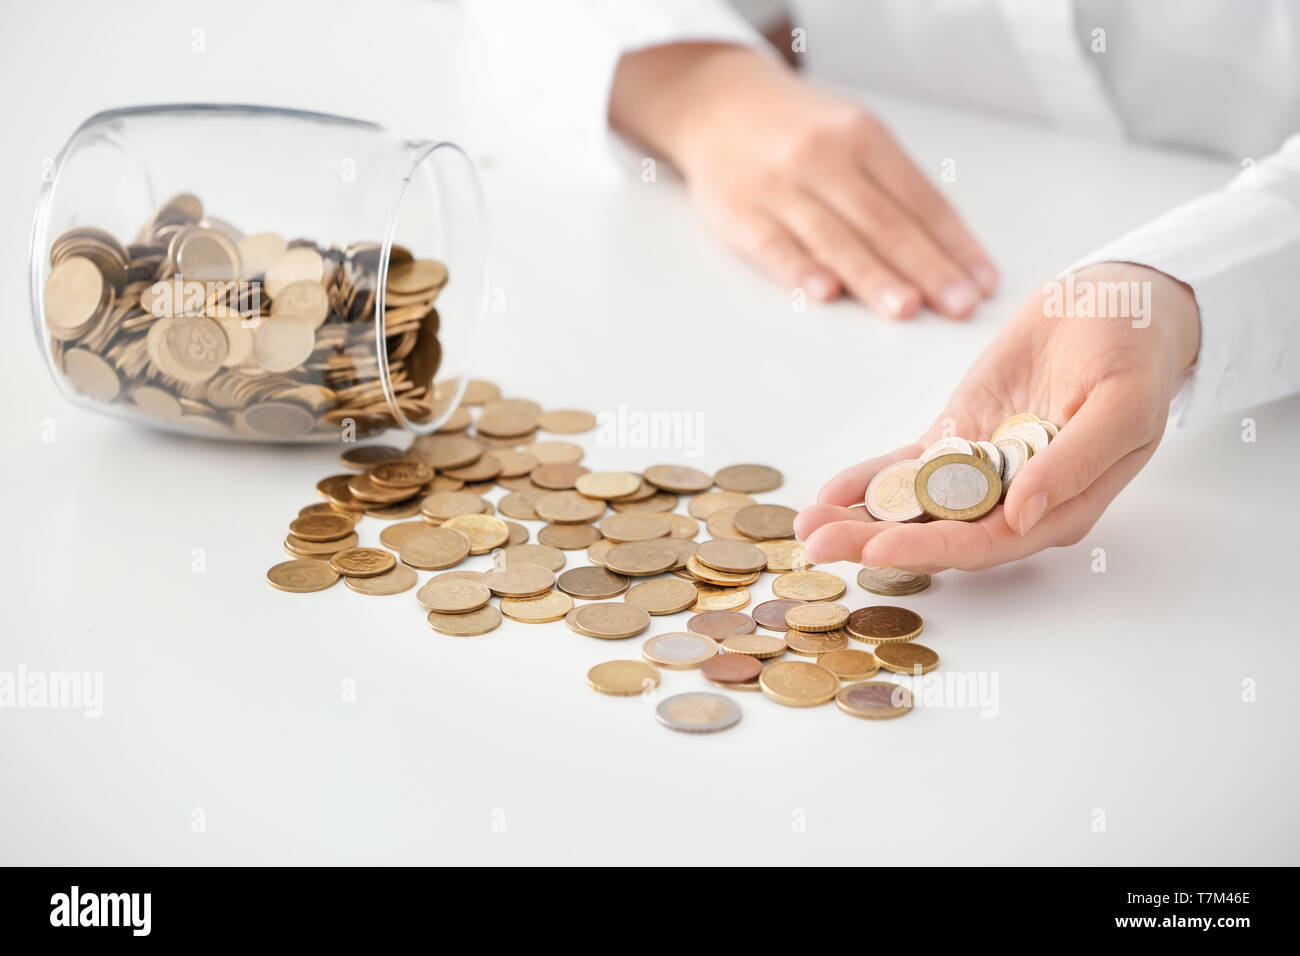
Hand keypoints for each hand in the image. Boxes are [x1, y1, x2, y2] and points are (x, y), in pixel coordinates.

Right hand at [610, 44, 997, 318]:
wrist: (718, 104)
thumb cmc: (799, 130)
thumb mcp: (852, 133)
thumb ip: (891, 186)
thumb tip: (945, 252)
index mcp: (863, 136)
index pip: (920, 199)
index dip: (955, 243)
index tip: (982, 282)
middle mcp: (823, 158)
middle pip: (884, 222)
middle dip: (927, 268)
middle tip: (959, 305)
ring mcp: (778, 186)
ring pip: (834, 238)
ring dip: (873, 277)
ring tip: (908, 309)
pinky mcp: (738, 214)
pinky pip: (773, 246)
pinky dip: (800, 270)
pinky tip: (827, 294)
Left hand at [795, 263, 1201, 570]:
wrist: (1115, 304)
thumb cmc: (1135, 356)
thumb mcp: (1122, 404)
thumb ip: (1076, 463)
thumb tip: (1024, 515)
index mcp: (1062, 507)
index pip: (990, 543)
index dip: (933, 548)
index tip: (879, 549)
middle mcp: (1016, 502)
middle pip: (940, 533)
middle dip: (877, 542)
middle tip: (818, 545)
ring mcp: (983, 472)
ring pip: (916, 508)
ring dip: (862, 519)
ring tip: (808, 523)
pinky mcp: (959, 440)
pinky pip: (909, 470)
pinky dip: (871, 481)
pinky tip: (833, 492)